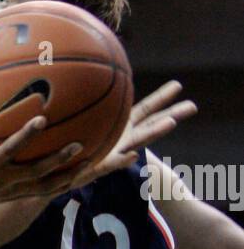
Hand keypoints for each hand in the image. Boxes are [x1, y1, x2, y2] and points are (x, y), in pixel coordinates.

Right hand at [0, 81, 85, 215]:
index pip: (10, 150)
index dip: (27, 135)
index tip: (43, 119)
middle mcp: (2, 182)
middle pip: (37, 172)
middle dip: (58, 160)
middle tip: (79, 144)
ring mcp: (11, 192)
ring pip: (45, 187)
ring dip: (68, 176)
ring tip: (89, 161)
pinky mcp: (15, 198)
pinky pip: (43, 192)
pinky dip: (61, 184)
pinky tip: (78, 175)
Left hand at [69, 80, 196, 188]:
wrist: (56, 174)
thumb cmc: (69, 145)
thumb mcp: (80, 119)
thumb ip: (86, 103)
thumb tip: (83, 74)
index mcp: (122, 128)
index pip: (146, 110)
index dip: (161, 98)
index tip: (178, 86)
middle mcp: (122, 141)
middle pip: (151, 125)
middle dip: (171, 115)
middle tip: (192, 106)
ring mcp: (113, 154)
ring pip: (137, 142)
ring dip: (154, 133)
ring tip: (170, 123)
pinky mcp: (98, 169)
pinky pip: (111, 165)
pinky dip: (122, 161)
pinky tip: (133, 156)